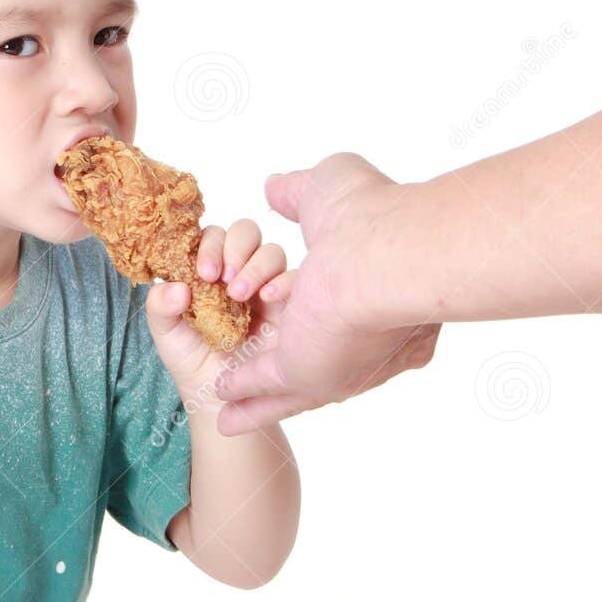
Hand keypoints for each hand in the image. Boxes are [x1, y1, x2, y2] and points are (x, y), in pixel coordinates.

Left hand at [144, 218, 289, 409]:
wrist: (223, 400)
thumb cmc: (194, 362)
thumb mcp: (167, 335)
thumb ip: (159, 308)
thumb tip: (176, 287)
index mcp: (209, 270)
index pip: (213, 237)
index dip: (208, 245)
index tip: (202, 272)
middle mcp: (240, 273)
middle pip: (246, 233)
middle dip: (233, 246)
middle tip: (219, 275)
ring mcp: (266, 287)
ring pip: (271, 252)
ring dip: (255, 263)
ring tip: (238, 294)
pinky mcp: (290, 305)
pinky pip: (295, 279)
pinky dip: (282, 280)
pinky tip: (266, 297)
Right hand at [211, 154, 439, 434]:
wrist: (377, 259)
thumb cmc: (371, 216)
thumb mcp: (329, 188)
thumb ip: (299, 194)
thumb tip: (275, 188)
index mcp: (381, 300)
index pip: (342, 313)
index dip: (307, 305)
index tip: (280, 302)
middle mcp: (363, 341)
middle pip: (313, 361)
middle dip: (287, 375)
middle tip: (264, 379)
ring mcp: (333, 361)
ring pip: (284, 385)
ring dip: (255, 399)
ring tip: (226, 414)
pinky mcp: (300, 371)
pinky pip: (262, 384)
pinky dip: (242, 392)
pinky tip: (221, 395)